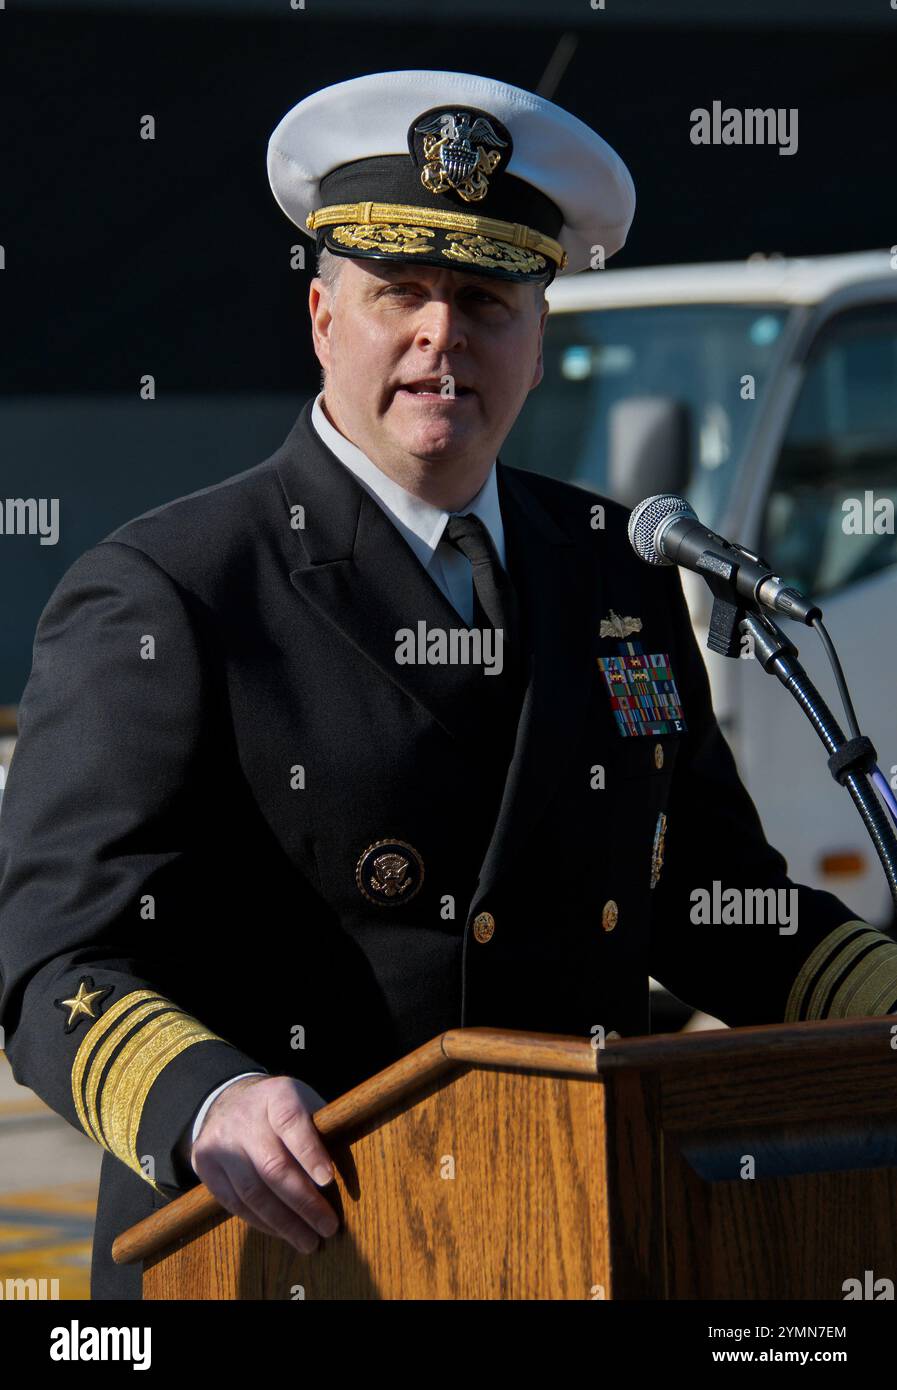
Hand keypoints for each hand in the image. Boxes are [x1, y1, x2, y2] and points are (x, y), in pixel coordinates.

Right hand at [189, 1076, 338, 1253]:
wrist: (230, 1101)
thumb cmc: (282, 1111)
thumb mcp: (304, 1105)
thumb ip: (322, 1132)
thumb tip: (345, 1178)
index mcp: (275, 1095)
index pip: (291, 1122)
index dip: (310, 1152)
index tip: (328, 1179)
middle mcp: (243, 1116)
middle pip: (273, 1166)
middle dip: (304, 1201)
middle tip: (328, 1226)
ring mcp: (220, 1141)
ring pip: (252, 1192)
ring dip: (284, 1222)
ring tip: (308, 1240)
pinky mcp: (204, 1164)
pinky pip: (234, 1202)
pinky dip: (261, 1222)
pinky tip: (281, 1231)